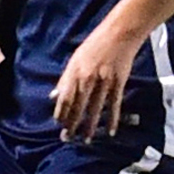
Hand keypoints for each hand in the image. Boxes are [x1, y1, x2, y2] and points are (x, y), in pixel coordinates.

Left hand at [50, 24, 139, 141]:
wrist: (119, 33)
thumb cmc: (95, 45)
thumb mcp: (74, 59)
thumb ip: (65, 79)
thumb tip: (54, 96)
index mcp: (74, 72)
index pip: (65, 98)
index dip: (61, 112)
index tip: (59, 124)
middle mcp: (88, 79)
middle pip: (78, 106)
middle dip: (72, 124)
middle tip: (68, 138)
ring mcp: (104, 82)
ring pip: (96, 109)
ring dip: (90, 126)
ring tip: (86, 140)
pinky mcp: (119, 83)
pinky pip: (115, 105)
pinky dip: (113, 119)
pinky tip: (111, 131)